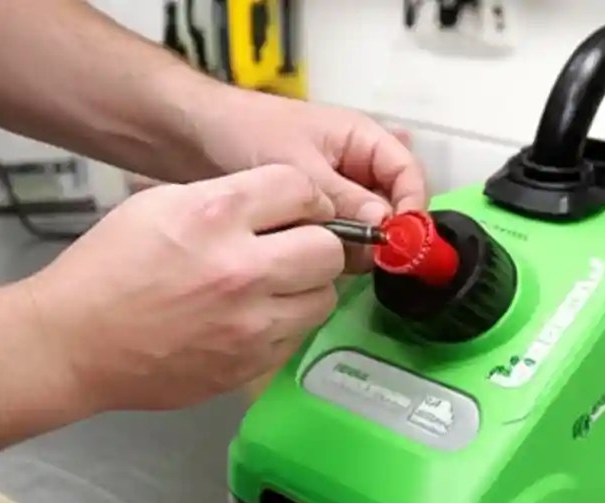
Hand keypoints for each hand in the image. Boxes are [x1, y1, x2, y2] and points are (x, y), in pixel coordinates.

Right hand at [24, 164, 343, 410]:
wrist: (73, 344)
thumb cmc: (108, 267)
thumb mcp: (158, 203)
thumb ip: (226, 199)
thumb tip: (281, 207)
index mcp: (215, 217)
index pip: (302, 189)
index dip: (303, 197)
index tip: (294, 208)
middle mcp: (243, 270)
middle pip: (328, 249)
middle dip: (315, 243)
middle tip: (292, 247)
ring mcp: (251, 325)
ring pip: (323, 298)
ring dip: (306, 287)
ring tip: (273, 285)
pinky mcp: (251, 365)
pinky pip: (296, 336)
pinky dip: (284, 323)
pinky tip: (251, 317)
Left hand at [198, 88, 428, 272]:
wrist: (192, 135)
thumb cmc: (248, 133)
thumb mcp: (299, 167)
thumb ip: (344, 199)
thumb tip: (384, 229)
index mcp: (362, 140)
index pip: (408, 174)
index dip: (412, 208)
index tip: (401, 243)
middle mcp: (355, 166)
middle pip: (392, 205)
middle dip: (384, 233)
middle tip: (368, 263)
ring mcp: (335, 192)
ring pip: (365, 226)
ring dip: (358, 247)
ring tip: (337, 264)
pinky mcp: (312, 215)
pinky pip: (338, 235)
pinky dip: (335, 251)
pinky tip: (320, 265)